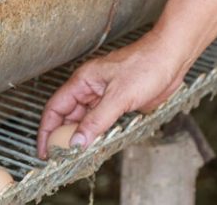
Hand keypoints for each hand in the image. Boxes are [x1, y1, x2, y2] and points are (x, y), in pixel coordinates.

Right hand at [36, 29, 189, 157]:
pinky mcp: (119, 102)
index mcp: (84, 81)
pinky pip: (101, 121)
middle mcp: (91, 88)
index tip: (44, 151)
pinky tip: (98, 146)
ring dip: (81, 137)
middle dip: (63, 137)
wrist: (172, 57)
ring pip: (85, 121)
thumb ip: (96, 120)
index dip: (47, 130)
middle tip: (62, 158)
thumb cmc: (147, 64)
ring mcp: (105, 96)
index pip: (55, 108)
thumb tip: (76, 142)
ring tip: (78, 156)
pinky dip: (97, 134)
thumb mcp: (119, 96)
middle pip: (68, 116)